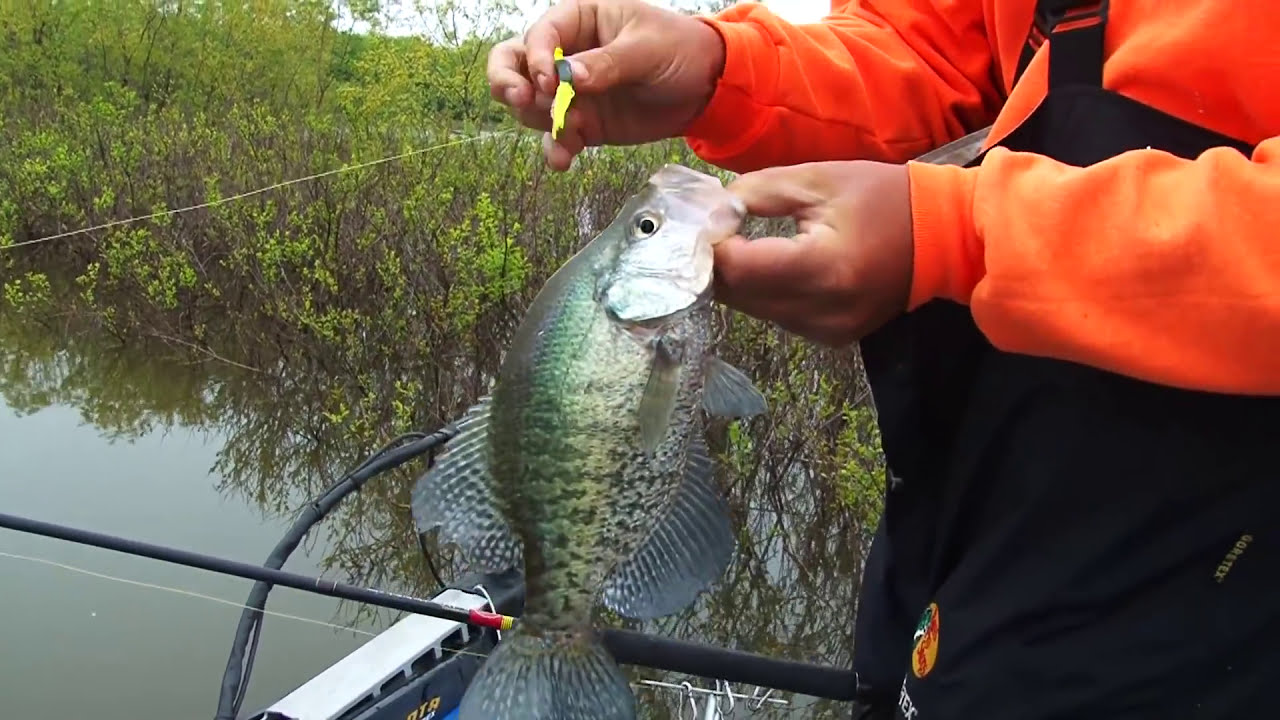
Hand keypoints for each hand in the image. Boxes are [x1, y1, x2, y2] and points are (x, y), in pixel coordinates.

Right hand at [487, 0, 725, 170]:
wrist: (706, 89)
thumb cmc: (679, 50)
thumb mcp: (648, 49)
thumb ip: (608, 63)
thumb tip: (570, 78)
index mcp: (579, 19)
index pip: (541, 35)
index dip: (536, 58)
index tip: (548, 82)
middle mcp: (566, 54)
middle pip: (513, 63)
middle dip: (507, 82)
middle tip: (520, 100)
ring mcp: (571, 91)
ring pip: (530, 105)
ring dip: (540, 120)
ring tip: (571, 131)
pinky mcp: (583, 123)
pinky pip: (556, 136)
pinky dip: (555, 148)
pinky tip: (563, 161)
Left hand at [714, 161, 914, 345]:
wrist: (944, 237)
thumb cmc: (883, 197)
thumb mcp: (818, 179)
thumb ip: (757, 193)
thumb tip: (713, 212)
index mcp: (824, 267)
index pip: (739, 269)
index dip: (712, 246)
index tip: (707, 220)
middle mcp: (823, 311)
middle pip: (739, 296)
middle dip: (718, 264)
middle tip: (714, 231)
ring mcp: (827, 331)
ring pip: (753, 310)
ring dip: (739, 280)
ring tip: (741, 245)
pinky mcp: (831, 338)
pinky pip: (777, 317)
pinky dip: (765, 293)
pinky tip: (773, 266)